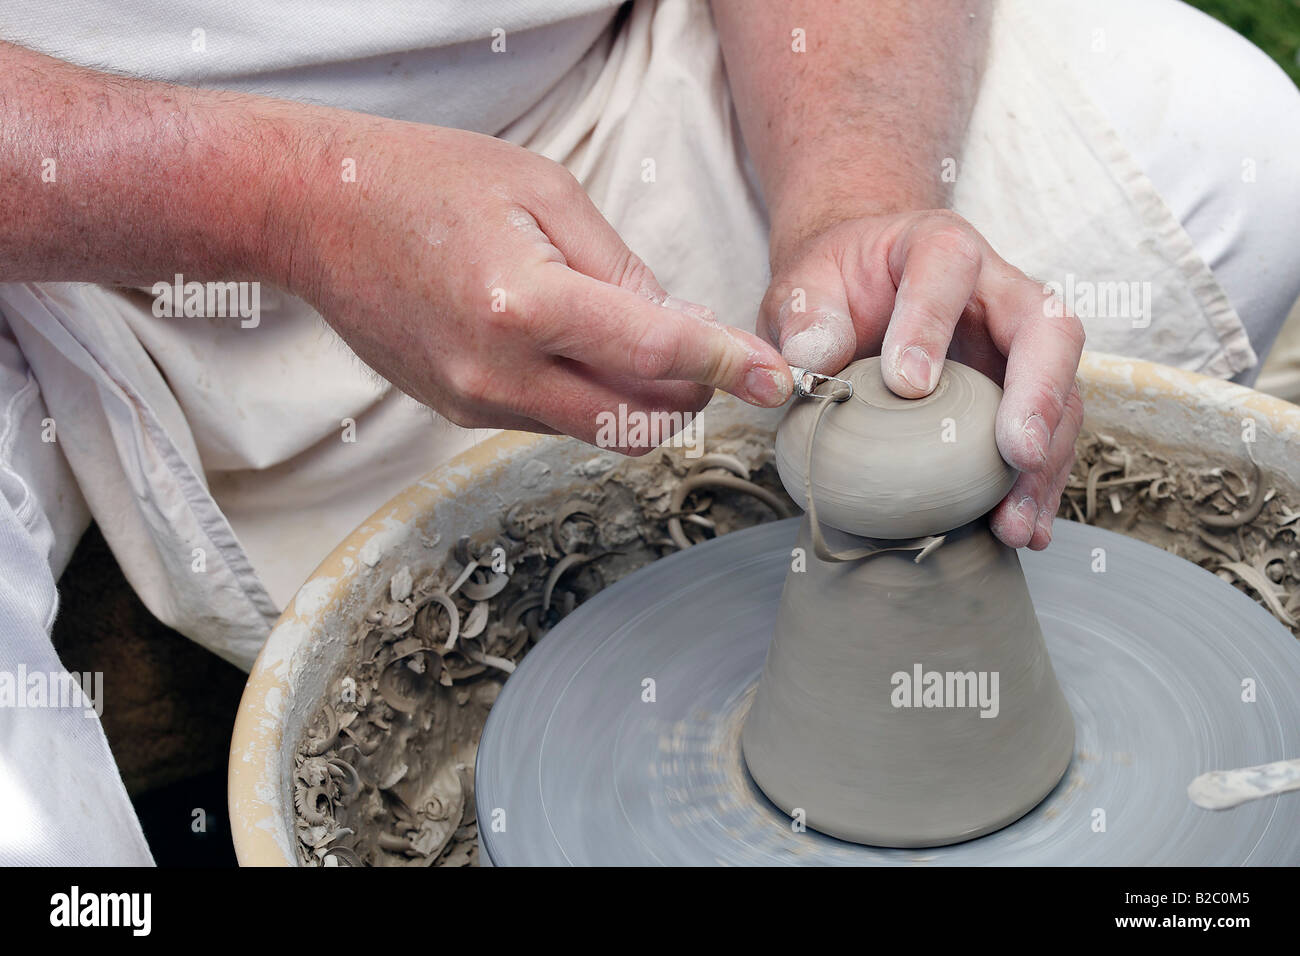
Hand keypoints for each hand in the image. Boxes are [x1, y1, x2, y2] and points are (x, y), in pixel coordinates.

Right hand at [279, 119, 792, 451]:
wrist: (315, 213)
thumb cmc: (424, 180)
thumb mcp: (544, 190)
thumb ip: (620, 267)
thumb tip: (678, 327)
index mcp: (524, 304)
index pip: (655, 352)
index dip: (726, 366)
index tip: (775, 380)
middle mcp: (496, 372)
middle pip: (632, 423)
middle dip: (689, 399)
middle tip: (714, 362)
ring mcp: (472, 401)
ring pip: (593, 429)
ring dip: (637, 399)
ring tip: (642, 341)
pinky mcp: (457, 411)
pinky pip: (548, 419)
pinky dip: (586, 394)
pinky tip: (579, 346)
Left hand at [761, 210, 1083, 548]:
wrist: (856, 290)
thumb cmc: (834, 286)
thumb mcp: (802, 287)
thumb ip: (803, 315)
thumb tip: (812, 362)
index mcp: (938, 248)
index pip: (949, 266)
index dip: (933, 321)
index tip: (907, 384)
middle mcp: (998, 291)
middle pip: (1048, 329)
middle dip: (1040, 393)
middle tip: (1014, 454)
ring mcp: (1019, 347)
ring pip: (1062, 395)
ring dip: (1043, 464)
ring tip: (1015, 522)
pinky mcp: (1021, 395)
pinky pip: (1045, 439)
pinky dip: (1035, 487)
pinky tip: (1021, 530)